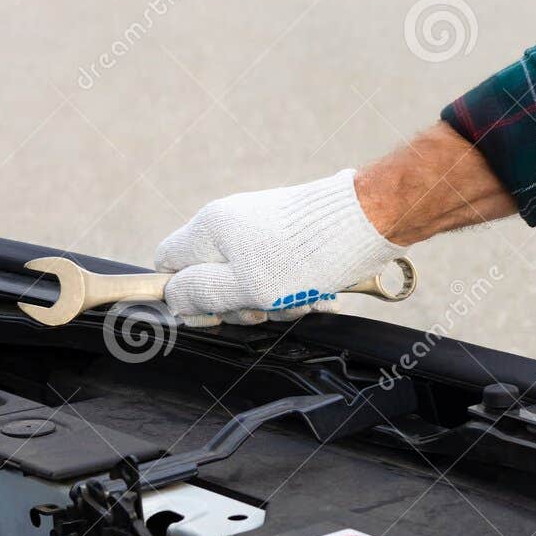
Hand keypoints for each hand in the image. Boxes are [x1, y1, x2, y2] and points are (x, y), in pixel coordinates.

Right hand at [154, 169, 403, 325]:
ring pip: (250, 281)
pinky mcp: (289, 236)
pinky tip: (318, 293)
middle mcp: (230, 223)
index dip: (184, 295)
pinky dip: (296, 290)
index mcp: (209, 229)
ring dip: (274, 302)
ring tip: (302, 299)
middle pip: (212, 277)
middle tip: (265, 309)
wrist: (366, 222)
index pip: (168, 262)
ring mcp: (260, 228)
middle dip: (240, 304)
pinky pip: (279, 274)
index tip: (215, 313)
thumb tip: (173, 297)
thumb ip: (203, 293)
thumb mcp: (246, 286)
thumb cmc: (306, 256)